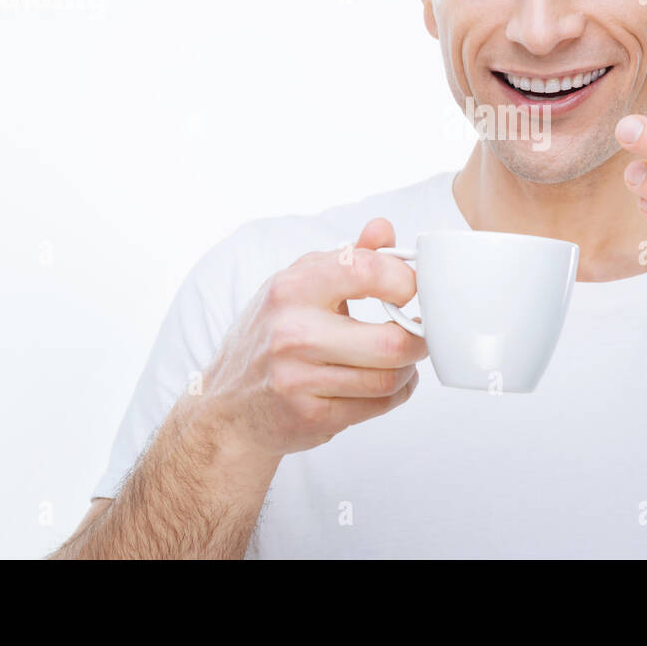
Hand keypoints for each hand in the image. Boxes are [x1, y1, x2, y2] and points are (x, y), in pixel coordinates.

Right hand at [192, 217, 427, 460]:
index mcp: (292, 288)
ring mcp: (299, 378)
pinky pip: (378, 406)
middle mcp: (292, 332)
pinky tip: (383, 383)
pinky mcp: (310, 416)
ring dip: (407, 370)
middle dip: (418, 339)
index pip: (366, 271)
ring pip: (389, 378)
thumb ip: (347, 258)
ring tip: (399, 359)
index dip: (404, 280)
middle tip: (419, 333)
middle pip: (391, 341)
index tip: (410, 290)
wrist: (227, 407)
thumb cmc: (270, 338)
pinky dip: (394, 395)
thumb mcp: (299, 286)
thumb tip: (383, 229)